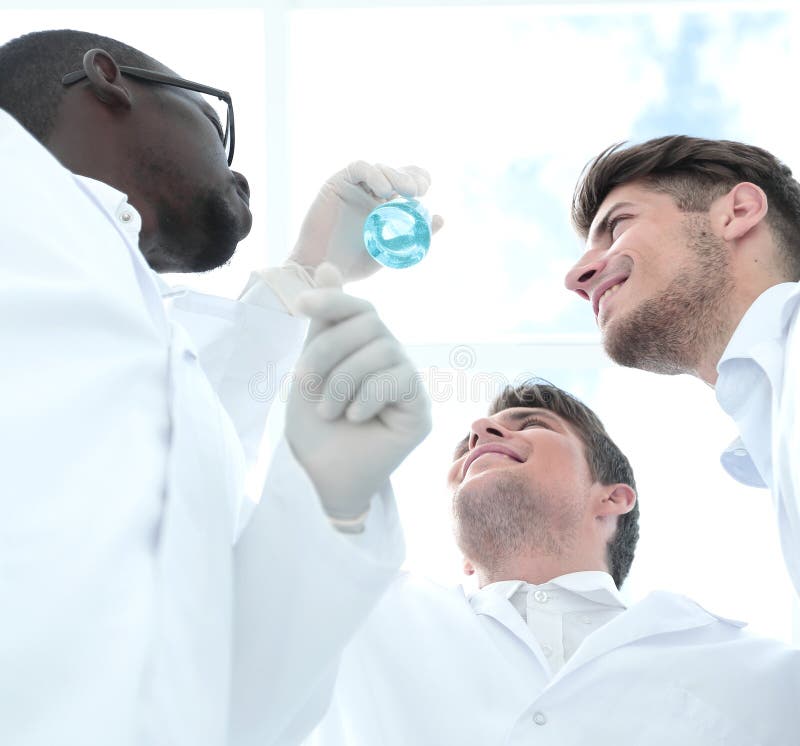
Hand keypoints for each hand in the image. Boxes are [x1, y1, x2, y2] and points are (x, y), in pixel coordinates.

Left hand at [285, 264, 431, 518]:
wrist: (319, 474)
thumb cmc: (313, 425)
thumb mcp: (311, 365)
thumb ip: (323, 321)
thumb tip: (328, 265)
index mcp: (366, 346)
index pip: (361, 308)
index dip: (335, 299)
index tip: (301, 304)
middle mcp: (393, 358)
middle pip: (369, 324)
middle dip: (328, 352)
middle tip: (307, 386)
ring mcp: (410, 383)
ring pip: (381, 351)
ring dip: (342, 381)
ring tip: (329, 411)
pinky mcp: (420, 410)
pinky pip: (397, 379)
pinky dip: (366, 397)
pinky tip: (355, 419)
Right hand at [288, 161, 443, 282]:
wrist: (322, 270)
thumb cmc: (354, 264)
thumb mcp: (392, 251)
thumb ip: (415, 236)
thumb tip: (441, 218)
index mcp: (385, 205)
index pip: (406, 181)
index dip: (418, 178)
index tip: (424, 192)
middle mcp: (370, 193)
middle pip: (395, 171)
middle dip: (410, 176)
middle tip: (418, 191)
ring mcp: (354, 187)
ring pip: (379, 168)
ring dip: (395, 175)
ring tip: (406, 193)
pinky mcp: (337, 184)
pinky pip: (358, 168)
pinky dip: (374, 173)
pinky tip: (383, 192)